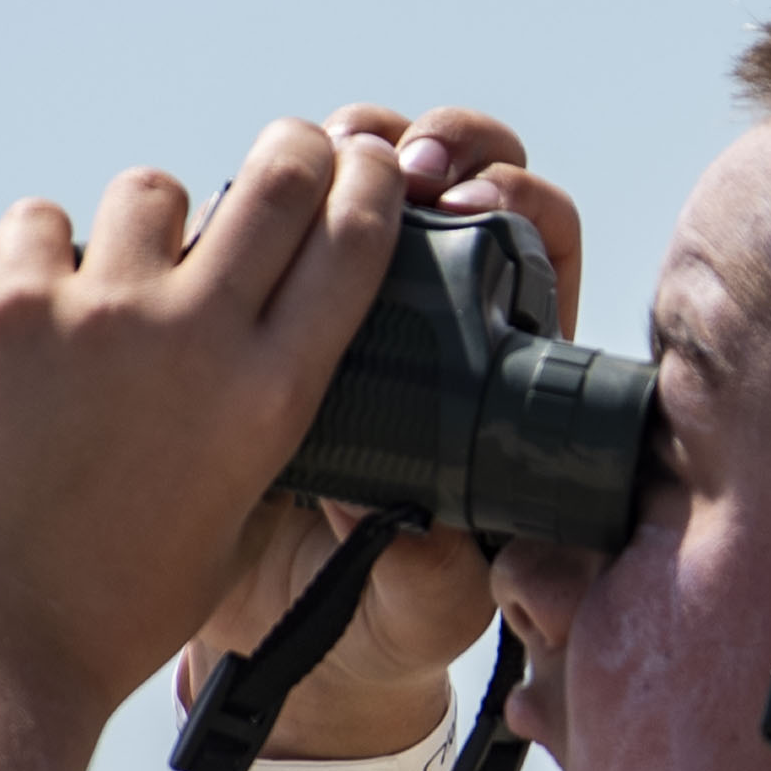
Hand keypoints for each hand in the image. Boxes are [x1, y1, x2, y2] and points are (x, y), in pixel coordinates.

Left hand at [0, 118, 415, 743]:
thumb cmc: (119, 604)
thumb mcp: (235, 513)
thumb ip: (258, 420)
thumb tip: (259, 337)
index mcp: (272, 397)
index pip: (351, 243)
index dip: (366, 182)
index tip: (365, 160)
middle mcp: (199, 337)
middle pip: (277, 177)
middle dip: (290, 148)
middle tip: (283, 150)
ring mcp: (102, 313)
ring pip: (151, 190)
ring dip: (145, 222)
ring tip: (116, 280)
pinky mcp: (9, 308)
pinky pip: (42, 222)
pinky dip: (42, 253)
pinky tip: (34, 310)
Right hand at [184, 106, 583, 759]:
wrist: (276, 630)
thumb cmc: (382, 614)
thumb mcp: (425, 607)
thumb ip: (436, 578)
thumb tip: (409, 523)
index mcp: (503, 358)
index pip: (540, 237)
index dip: (521, 202)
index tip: (480, 208)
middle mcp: (432, 308)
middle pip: (459, 175)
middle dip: (439, 141)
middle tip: (407, 163)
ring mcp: (342, 295)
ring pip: (358, 176)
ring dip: (344, 143)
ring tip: (320, 152)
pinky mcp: (258, 301)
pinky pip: (263, 223)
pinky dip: (252, 198)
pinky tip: (230, 212)